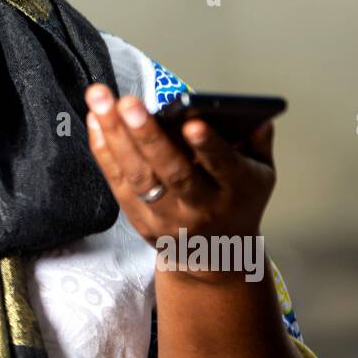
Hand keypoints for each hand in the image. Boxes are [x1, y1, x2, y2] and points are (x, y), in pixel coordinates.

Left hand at [83, 84, 276, 280]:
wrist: (216, 256)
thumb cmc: (238, 200)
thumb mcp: (261, 172)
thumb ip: (257, 140)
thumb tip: (253, 111)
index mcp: (237, 190)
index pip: (223, 167)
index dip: (208, 146)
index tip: (192, 122)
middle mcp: (202, 208)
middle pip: (172, 172)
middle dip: (147, 135)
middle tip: (128, 103)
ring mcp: (169, 219)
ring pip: (139, 177)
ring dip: (116, 136)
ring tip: (100, 101)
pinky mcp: (142, 222)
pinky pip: (119, 184)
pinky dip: (104, 152)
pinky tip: (95, 122)